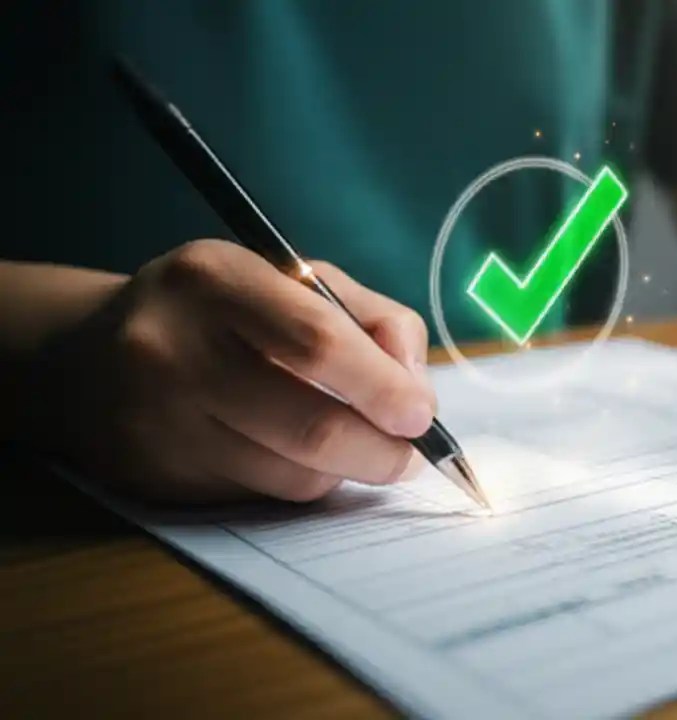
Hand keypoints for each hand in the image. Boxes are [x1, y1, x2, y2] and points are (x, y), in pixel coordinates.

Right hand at [31, 240, 435, 503]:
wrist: (87, 358)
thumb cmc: (220, 312)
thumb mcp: (291, 281)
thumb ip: (372, 319)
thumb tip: (417, 387)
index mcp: (213, 280)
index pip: (318, 342)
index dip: (383, 387)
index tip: (421, 414)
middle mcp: (172, 350)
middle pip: (310, 425)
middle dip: (381, 450)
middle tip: (409, 455)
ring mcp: (156, 422)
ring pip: (291, 475)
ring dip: (344, 471)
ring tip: (355, 447)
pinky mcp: (152, 478)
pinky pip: (258, 498)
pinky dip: (295, 483)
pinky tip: (289, 455)